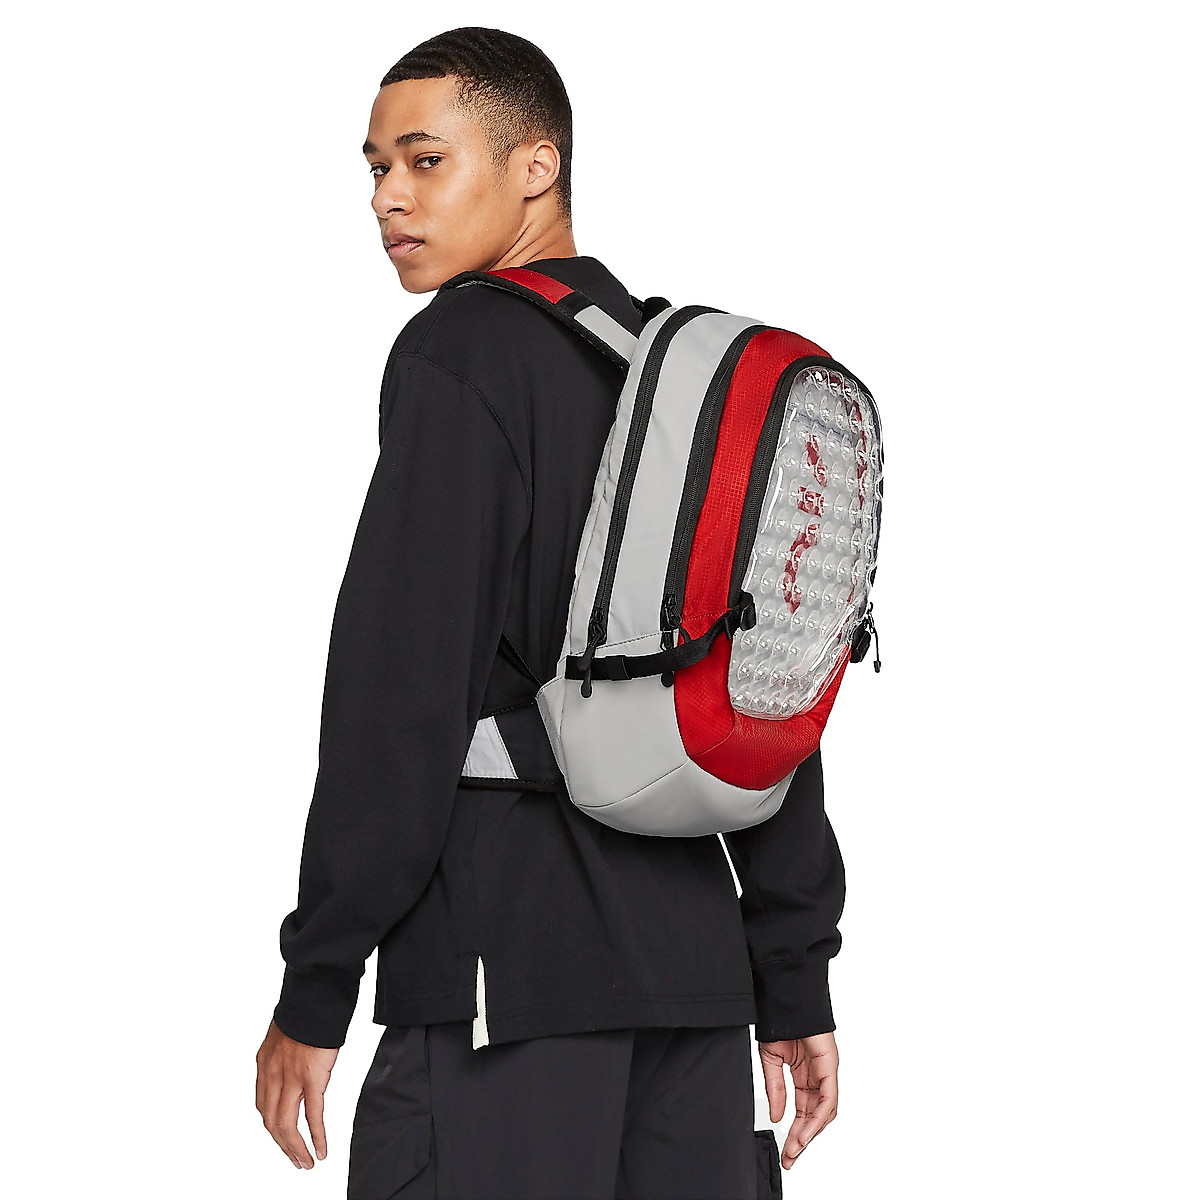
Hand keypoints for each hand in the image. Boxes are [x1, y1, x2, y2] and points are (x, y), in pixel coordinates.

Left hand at [256, 1019, 339, 1168]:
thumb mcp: (283, 1034)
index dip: (273, 1126)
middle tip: (296, 1159)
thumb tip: (291, 1063)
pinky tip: (322, 1149)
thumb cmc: (304, 1010)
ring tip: (307, 1162)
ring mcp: (291, 1078)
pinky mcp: (312, 1077)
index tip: (283, 1136)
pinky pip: (312, 1115)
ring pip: (287, 1125)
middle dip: (284, 1145)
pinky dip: (316, 1136)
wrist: (313, 996)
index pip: (263, 1106)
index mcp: (265, 1064)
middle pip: (272, 1122)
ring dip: (296, 1149)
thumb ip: (284, 1054)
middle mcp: (273, 1075)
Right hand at [757, 1032, 837, 1169]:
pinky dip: (818, 1117)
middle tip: (791, 1157)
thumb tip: (778, 1117)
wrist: (784, 1000)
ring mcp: (825, 1072)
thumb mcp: (771, 1062)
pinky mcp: (829, 1066)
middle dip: (802, 1139)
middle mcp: (817, 1077)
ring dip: (810, 1132)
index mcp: (804, 1076)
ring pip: (824, 1112)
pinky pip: (828, 1098)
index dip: (794, 1133)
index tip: (786, 1152)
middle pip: (814, 1117)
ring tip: (796, 1147)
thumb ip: (776, 1090)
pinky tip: (806, 1129)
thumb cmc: (779, 1022)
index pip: (803, 1111)